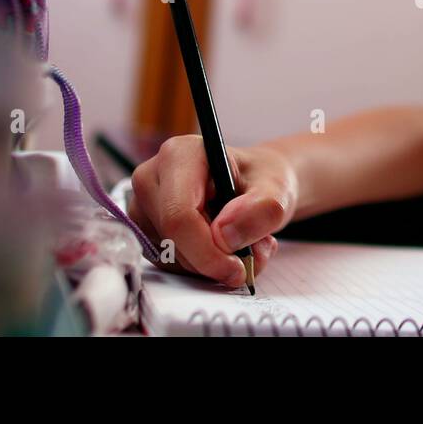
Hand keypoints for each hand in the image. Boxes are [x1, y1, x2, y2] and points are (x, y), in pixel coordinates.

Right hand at [128, 136, 298, 287]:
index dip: (207, 252)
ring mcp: (144, 206)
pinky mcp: (146, 230)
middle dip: (215, 259)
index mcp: (180, 155)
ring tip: (246, 243)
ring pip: (170, 258)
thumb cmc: (261, 178)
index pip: (179, 216)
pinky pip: (170, 264)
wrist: (255, 183)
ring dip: (212, 264)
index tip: (238, 268)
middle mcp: (152, 177)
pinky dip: (202, 266)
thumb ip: (262, 209)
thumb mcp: (278, 189)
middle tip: (255, 252)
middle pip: (172, 240)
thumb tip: (225, 235)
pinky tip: (224, 247)